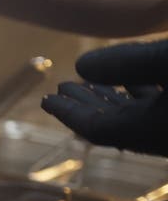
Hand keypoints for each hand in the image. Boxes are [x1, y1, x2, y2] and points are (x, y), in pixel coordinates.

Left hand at [41, 40, 167, 156]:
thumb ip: (130, 63)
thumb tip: (79, 66)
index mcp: (154, 132)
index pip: (96, 128)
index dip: (68, 112)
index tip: (45, 100)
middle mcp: (164, 137)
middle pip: (113, 124)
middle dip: (84, 104)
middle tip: (62, 87)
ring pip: (137, 117)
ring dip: (111, 99)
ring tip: (91, 82)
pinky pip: (159, 108)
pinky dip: (140, 94)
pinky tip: (135, 82)